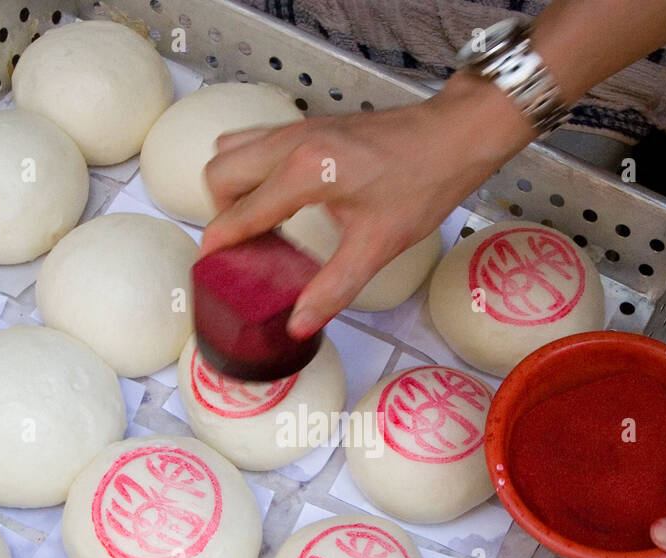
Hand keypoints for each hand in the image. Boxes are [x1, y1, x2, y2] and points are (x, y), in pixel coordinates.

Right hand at [200, 73, 532, 339]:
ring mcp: (298, 127)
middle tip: (245, 246)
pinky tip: (282, 199)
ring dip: (233, 186)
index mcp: (302, 172)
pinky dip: (253, 169)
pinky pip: (257, 141)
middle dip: (221, 211)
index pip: (239, 212)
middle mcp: (291, 143)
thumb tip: (298, 325)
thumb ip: (333, 287)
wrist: (454, 136)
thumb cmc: (422, 183)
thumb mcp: (377, 245)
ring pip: (233, 150)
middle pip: (219, 172)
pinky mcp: (310, 124)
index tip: (211, 268)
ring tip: (260, 223)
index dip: (219, 245)